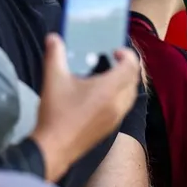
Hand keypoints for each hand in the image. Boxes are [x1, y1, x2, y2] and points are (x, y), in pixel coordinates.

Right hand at [29, 37, 139, 176]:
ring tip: (108, 75)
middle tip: (113, 60)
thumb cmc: (56, 113)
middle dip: (127, 67)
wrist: (55, 149)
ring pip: (130, 96)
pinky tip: (101, 95)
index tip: (114, 51)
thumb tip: (53, 37)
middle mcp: (118, 104)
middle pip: (133, 81)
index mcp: (109, 89)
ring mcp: (116, 118)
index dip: (127, 55)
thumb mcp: (53, 79)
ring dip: (124, 82)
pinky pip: (123, 107)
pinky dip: (119, 96)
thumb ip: (55, 54)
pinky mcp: (110, 129)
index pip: (131, 67)